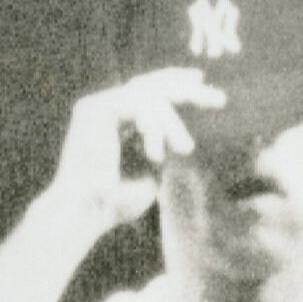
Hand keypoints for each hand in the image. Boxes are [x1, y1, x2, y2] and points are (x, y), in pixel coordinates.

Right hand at [49, 67, 225, 231]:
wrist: (85, 216)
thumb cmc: (115, 205)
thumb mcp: (149, 172)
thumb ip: (161, 151)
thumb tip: (184, 141)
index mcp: (114, 119)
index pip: (150, 95)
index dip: (178, 89)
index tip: (207, 90)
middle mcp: (104, 106)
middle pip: (151, 85)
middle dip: (186, 90)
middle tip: (217, 98)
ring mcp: (97, 105)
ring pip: (148, 96)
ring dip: (170, 122)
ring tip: (185, 148)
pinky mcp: (94, 109)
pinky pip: (136, 105)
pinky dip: (152, 125)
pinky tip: (157, 151)